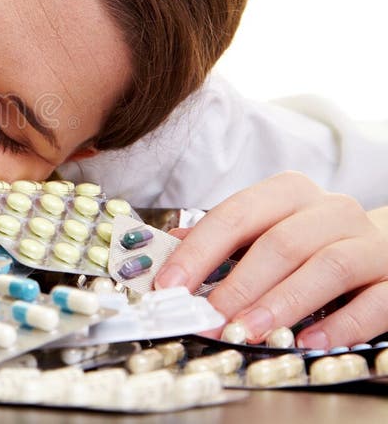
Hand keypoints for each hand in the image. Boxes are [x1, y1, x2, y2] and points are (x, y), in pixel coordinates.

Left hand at [154, 171, 387, 348]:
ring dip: (283, 303)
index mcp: (289, 193)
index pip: (237, 215)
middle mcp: (331, 211)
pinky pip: (374, 301)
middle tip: (211, 319)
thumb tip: (169, 248)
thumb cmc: (312, 240)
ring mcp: (370, 243)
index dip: (200, 250)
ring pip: (327, 267)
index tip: (170, 284)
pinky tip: (309, 342)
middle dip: (239, 285)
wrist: (384, 246)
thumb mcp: (267, 228)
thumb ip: (223, 239)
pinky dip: (341, 325)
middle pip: (281, 243)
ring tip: (250, 331)